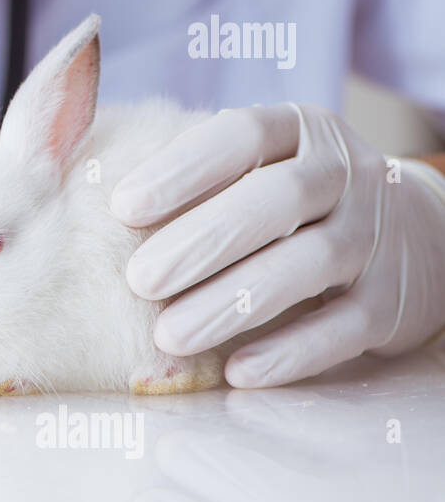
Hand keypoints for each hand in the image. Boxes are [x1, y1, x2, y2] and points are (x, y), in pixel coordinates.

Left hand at [110, 103, 444, 386]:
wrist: (413, 234)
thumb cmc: (291, 201)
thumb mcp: (255, 164)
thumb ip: (189, 170)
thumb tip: (90, 190)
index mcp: (298, 130)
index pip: (242, 135)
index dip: (181, 170)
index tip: (122, 207)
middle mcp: (343, 174)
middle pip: (276, 199)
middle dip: (202, 241)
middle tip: (138, 279)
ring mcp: (375, 236)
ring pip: (310, 264)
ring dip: (235, 301)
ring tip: (169, 334)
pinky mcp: (393, 301)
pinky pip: (345, 327)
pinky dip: (291, 351)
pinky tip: (237, 371)